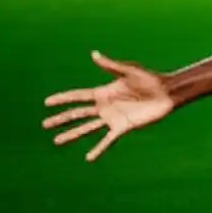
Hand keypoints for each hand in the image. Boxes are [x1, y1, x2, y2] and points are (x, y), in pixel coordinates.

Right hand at [42, 51, 174, 160]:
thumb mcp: (129, 71)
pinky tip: (88, 158)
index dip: (62, 99)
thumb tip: (94, 54)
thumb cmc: (150, 79)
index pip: (77, 97)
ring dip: (72, 134)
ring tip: (56, 141)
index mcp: (103, 92)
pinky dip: (98, 149)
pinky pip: (107, 141)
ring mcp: (112, 118)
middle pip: (77, 113)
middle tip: (44, 125)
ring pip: (87, 128)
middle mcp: (105, 106)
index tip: (46, 102)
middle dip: (61, 118)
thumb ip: (111, 65)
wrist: (167, 93)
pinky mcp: (123, 128)